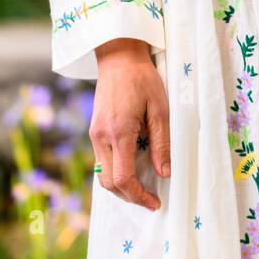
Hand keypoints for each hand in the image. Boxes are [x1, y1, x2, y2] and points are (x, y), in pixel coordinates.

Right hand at [90, 38, 170, 210]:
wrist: (118, 57)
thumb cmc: (142, 79)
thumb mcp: (160, 109)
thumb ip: (161, 143)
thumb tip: (164, 173)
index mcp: (119, 133)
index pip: (123, 179)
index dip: (139, 196)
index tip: (155, 202)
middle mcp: (101, 137)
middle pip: (110, 183)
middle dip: (130, 196)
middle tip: (151, 199)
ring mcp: (94, 135)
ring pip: (103, 175)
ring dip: (121, 186)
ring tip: (143, 187)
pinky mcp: (94, 131)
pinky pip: (102, 161)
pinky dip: (116, 172)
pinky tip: (132, 169)